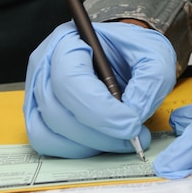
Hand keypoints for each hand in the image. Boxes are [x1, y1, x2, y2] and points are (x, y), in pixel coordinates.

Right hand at [24, 21, 176, 157]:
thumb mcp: (154, 54)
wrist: (124, 54)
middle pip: (57, 112)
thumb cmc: (132, 50)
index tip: (131, 123)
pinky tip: (103, 140)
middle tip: (134, 135)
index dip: (100, 110)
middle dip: (99, 133)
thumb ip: (150, 80)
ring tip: (122, 139)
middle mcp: (44, 67)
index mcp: (67, 42)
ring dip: (90, 144)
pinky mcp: (39, 117)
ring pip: (50, 133)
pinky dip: (77, 150)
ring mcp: (37, 94)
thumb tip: (134, 115)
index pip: (69, 81)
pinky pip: (49, 144)